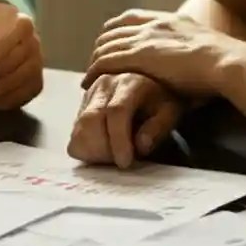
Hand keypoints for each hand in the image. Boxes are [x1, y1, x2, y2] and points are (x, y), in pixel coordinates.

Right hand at [68, 73, 183, 167]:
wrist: (149, 85)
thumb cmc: (162, 101)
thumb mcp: (170, 112)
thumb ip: (158, 128)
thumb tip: (141, 146)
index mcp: (130, 82)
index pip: (116, 111)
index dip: (118, 140)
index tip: (125, 163)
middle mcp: (104, 83)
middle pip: (90, 120)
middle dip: (102, 149)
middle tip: (119, 162)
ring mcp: (89, 94)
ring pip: (78, 128)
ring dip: (93, 150)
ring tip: (113, 156)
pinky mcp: (81, 106)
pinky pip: (74, 134)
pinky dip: (85, 149)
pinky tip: (104, 150)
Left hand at [84, 9, 245, 96]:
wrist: (228, 63)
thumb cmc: (224, 65)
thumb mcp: (205, 48)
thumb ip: (192, 51)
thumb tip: (195, 64)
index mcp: (169, 20)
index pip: (129, 18)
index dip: (114, 32)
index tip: (108, 45)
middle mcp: (153, 25)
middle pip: (112, 31)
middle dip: (100, 47)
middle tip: (95, 64)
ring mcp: (145, 39)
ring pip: (106, 46)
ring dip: (94, 61)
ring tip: (90, 76)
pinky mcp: (139, 56)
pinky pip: (106, 61)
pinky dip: (94, 71)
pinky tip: (89, 82)